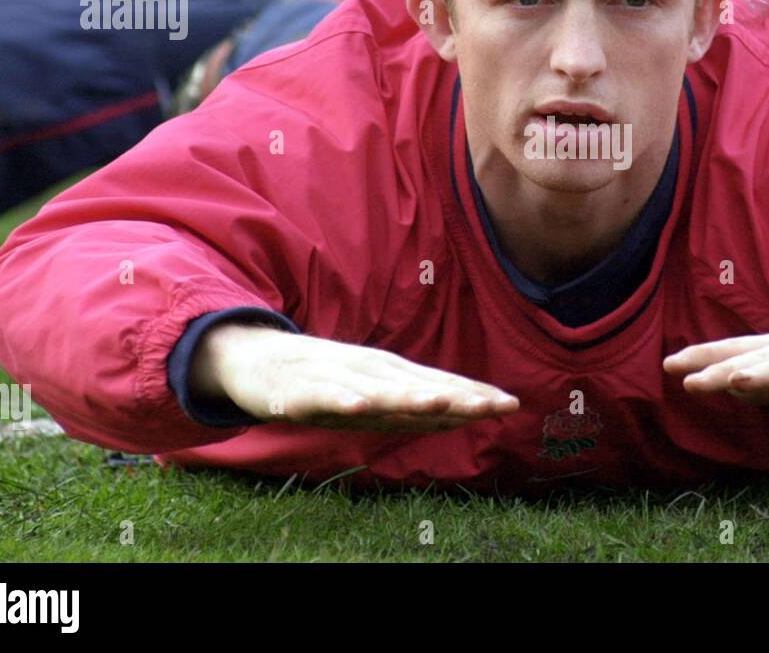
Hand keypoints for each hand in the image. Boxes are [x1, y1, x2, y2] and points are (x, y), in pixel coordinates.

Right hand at [192, 323, 517, 431]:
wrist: (254, 359)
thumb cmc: (322, 378)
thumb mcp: (374, 390)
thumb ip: (413, 401)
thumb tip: (463, 409)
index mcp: (388, 375)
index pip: (439, 385)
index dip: (474, 394)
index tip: (513, 403)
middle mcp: (369, 373)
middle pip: (419, 386)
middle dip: (458, 395)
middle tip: (496, 404)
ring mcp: (336, 379)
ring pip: (377, 390)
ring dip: (410, 395)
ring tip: (442, 401)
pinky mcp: (299, 391)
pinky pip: (324, 397)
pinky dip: (342, 401)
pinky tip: (360, 408)